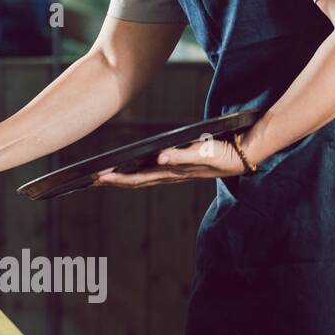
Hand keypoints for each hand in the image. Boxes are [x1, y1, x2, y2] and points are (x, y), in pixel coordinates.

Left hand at [92, 137, 244, 188]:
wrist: (243, 156)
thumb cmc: (223, 153)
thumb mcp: (204, 153)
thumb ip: (183, 156)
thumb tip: (160, 157)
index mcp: (173, 172)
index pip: (138, 177)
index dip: (118, 178)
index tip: (99, 177)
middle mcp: (170, 174)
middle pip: (136, 180)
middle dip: (113, 180)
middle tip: (91, 179)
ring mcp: (174, 173)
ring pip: (142, 178)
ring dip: (123, 178)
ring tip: (104, 177)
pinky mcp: (179, 167)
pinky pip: (152, 172)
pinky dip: (137, 173)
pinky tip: (129, 171)